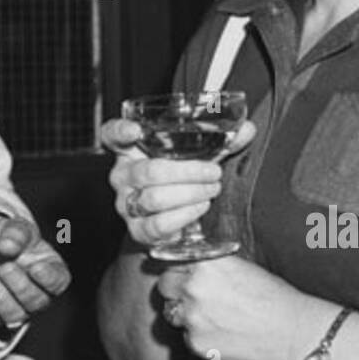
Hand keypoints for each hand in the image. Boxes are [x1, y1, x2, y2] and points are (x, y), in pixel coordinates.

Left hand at [0, 217, 70, 329]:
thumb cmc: (3, 240)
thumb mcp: (11, 227)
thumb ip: (15, 232)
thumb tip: (8, 246)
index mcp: (49, 269)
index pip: (58, 281)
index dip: (49, 279)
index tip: (35, 268)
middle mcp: (37, 294)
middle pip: (37, 302)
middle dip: (19, 286)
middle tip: (4, 268)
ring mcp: (15, 309)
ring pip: (13, 315)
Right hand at [100, 116, 255, 247]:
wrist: (171, 220)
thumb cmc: (181, 178)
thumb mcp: (196, 155)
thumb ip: (220, 141)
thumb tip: (247, 129)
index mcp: (130, 149)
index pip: (111, 134)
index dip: (120, 131)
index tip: (135, 130)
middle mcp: (122, 176)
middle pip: (148, 171)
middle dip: (188, 172)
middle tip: (215, 173)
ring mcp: (126, 205)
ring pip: (154, 199)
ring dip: (190, 194)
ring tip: (212, 190)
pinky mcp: (137, 231)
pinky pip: (158, 225)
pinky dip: (184, 216)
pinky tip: (200, 208)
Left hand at [156, 256, 324, 359]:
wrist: (291, 331)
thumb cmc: (272, 296)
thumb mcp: (239, 266)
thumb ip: (209, 265)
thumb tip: (189, 263)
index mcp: (204, 263)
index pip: (171, 261)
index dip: (178, 269)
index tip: (182, 274)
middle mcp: (193, 288)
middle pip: (164, 286)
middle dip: (175, 290)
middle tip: (193, 297)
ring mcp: (192, 317)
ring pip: (171, 313)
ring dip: (183, 314)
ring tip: (210, 317)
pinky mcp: (195, 343)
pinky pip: (185, 336)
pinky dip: (197, 336)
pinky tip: (220, 333)